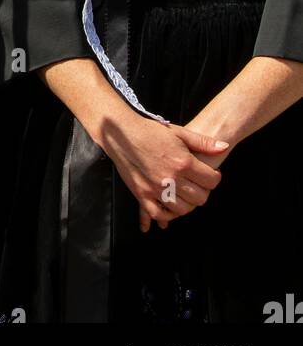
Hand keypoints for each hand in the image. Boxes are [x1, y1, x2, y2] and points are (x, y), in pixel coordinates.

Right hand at [100, 115, 227, 232]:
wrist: (121, 133)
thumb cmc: (150, 131)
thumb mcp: (179, 132)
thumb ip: (203, 142)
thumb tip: (224, 147)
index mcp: (183, 162)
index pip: (211, 181)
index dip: (214, 178)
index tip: (209, 175)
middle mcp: (172, 178)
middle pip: (200, 198)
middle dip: (203, 191)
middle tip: (198, 184)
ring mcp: (156, 189)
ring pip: (183, 209)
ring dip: (187, 203)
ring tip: (184, 193)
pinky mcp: (142, 194)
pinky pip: (159, 214)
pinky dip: (166, 214)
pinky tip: (169, 206)